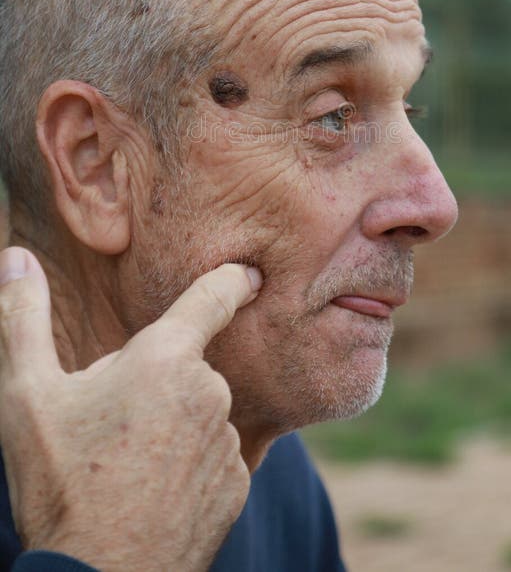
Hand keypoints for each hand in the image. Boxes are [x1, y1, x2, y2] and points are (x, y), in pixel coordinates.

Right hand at [0, 247, 261, 571]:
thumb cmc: (60, 483)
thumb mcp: (26, 396)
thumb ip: (22, 317)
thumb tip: (15, 256)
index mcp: (165, 357)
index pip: (214, 296)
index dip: (233, 278)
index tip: (249, 271)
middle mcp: (210, 392)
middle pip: (189, 367)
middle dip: (158, 381)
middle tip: (113, 424)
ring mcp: (227, 441)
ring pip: (200, 414)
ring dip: (173, 425)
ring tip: (127, 465)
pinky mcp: (236, 485)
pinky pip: (214, 457)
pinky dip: (189, 464)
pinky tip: (153, 491)